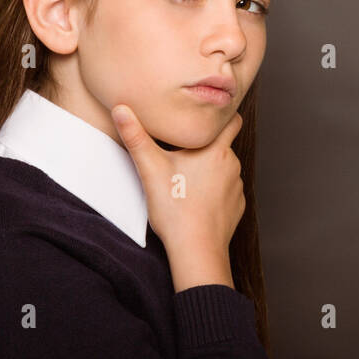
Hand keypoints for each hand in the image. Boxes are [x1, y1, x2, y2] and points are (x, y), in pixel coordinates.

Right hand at [111, 103, 244, 289]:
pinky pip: (227, 192)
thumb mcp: (151, 169)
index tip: (208, 117)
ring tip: (187, 180)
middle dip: (206, 148)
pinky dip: (215, 193)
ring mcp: (237, 187)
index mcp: (216, 150)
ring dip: (210, 171)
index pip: (232, 121)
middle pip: (223, 147)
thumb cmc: (176, 208)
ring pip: (225, 170)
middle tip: (183, 153)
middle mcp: (233, 165)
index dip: (222, 117)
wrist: (196, 249)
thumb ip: (136, 137)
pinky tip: (197, 201)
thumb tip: (121, 109)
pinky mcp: (237, 207)